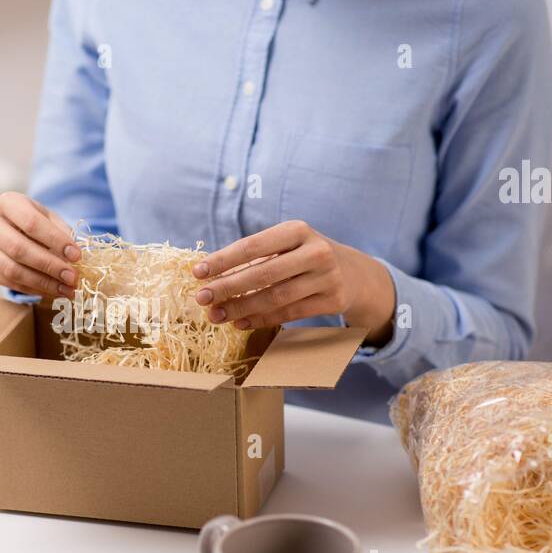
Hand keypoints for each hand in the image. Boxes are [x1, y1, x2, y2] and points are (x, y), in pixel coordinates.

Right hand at [0, 192, 81, 298]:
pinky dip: (34, 289)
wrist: (13, 228)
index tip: (77, 256)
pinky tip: (53, 291)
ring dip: (43, 283)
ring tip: (66, 289)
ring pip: (12, 270)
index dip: (56, 241)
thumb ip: (62, 234)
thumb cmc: (36, 222)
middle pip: (18, 249)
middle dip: (49, 266)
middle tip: (72, 278)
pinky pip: (9, 283)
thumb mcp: (50, 219)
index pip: (31, 223)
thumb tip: (73, 259)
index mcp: (7, 203)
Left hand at [192, 220, 395, 345]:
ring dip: (241, 309)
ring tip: (217, 315)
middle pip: (263, 273)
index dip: (223, 260)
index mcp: (298, 230)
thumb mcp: (286, 245)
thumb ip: (253, 257)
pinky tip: (241, 323)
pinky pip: (290, 314)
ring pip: (276, 297)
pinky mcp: (333, 301)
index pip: (252, 245)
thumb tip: (208, 275)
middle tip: (202, 298)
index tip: (197, 273)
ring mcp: (327, 277)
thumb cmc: (304, 257)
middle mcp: (315, 251)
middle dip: (228, 287)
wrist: (353, 272)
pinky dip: (262, 319)